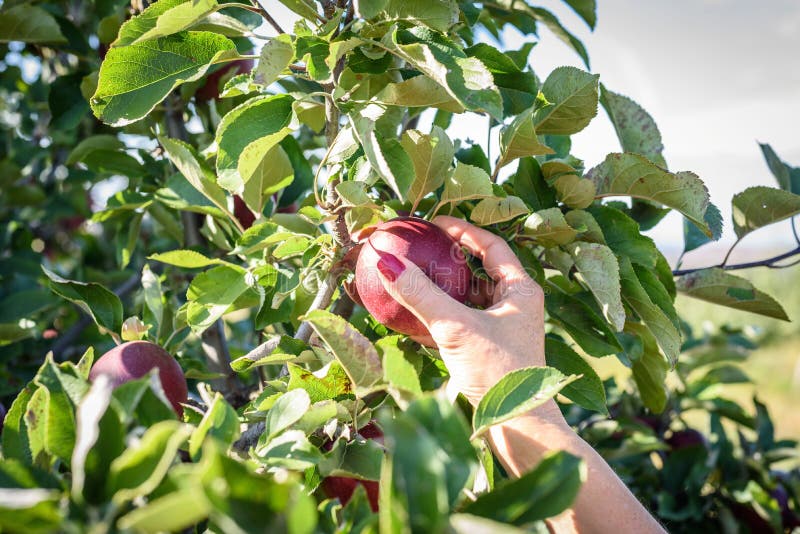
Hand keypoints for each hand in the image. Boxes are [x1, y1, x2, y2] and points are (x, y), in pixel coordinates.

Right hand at [375, 216, 547, 406]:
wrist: (519, 428)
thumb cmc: (499, 373)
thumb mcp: (456, 327)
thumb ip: (420, 294)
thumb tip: (386, 260)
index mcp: (521, 290)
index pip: (491, 245)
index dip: (462, 230)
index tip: (433, 224)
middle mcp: (515, 306)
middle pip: (478, 270)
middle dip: (446, 259)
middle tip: (418, 248)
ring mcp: (502, 330)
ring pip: (467, 299)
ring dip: (439, 290)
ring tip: (410, 278)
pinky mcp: (488, 352)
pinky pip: (460, 324)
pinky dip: (438, 317)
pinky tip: (411, 317)